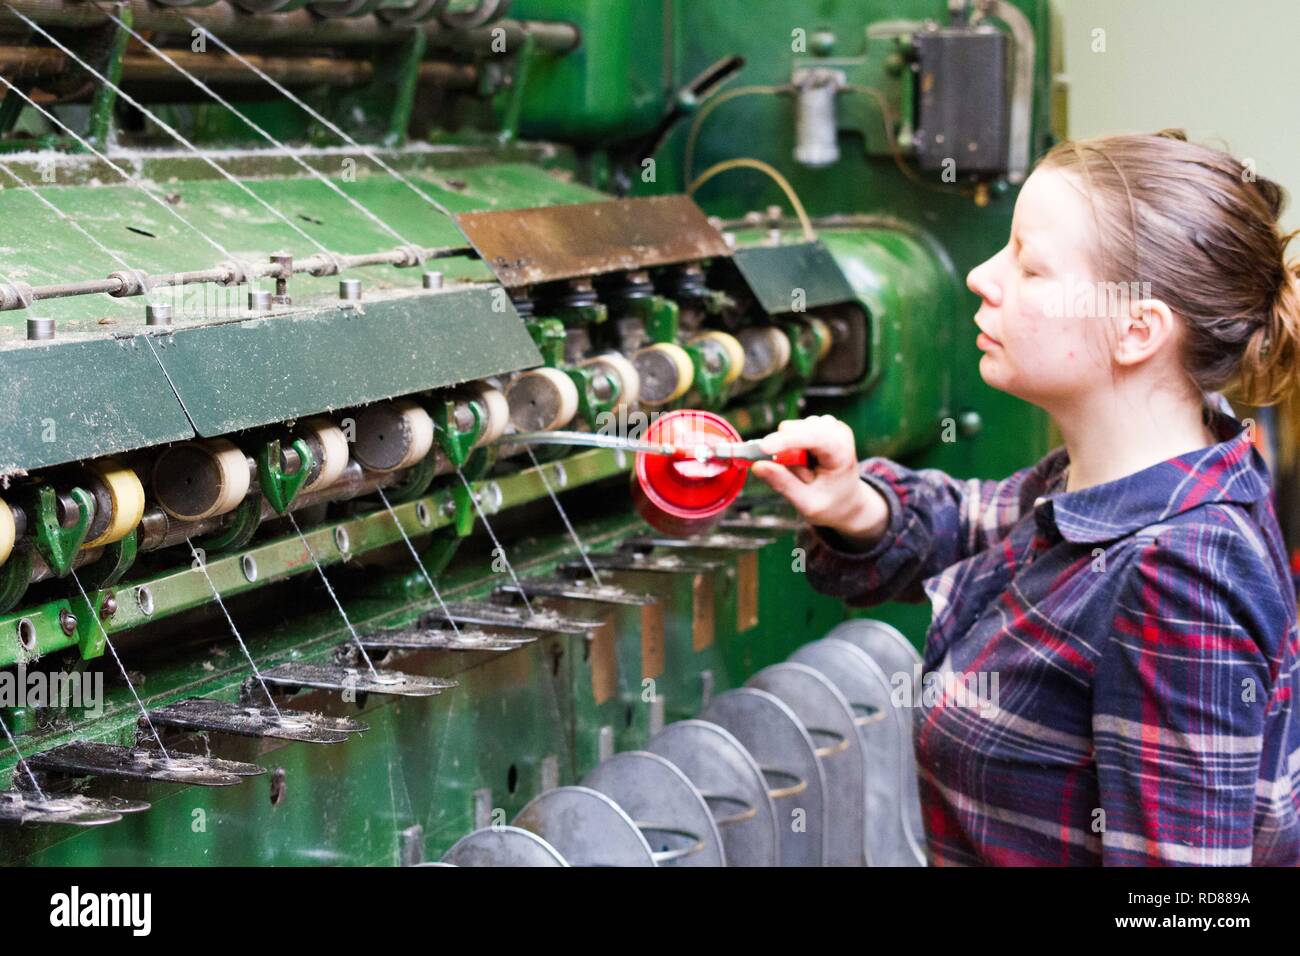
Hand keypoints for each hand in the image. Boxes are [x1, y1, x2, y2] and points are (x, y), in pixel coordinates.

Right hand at [750, 415, 889, 546]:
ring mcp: (830, 425)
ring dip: (789, 450)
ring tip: (804, 470)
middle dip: (783, 450)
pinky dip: (790, 445)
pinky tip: (804, 460)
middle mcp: (838, 432)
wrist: (846, 499)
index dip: (787, 440)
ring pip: (791, 429)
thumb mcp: (807, 504)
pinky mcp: (819, 424)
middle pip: (797, 430)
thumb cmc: (829, 504)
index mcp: (842, 454)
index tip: (763, 448)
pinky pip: (791, 430)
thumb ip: (783, 484)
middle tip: (789, 473)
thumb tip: (757, 466)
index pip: (815, 439)